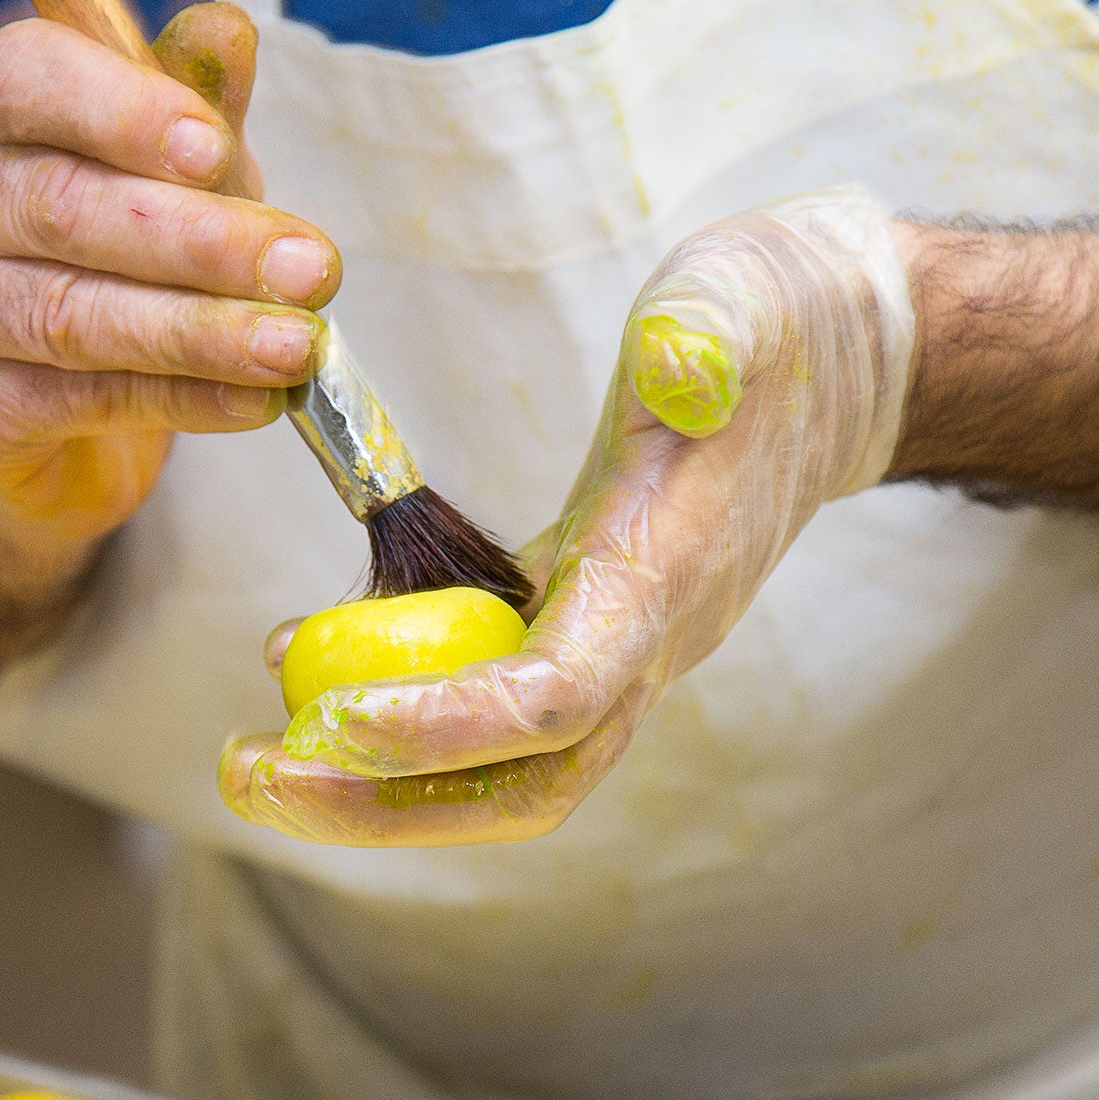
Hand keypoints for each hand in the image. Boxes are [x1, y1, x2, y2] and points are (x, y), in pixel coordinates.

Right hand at [0, 2, 341, 546]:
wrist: (28, 406)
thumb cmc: (107, 257)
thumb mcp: (164, 171)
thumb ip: (194, 108)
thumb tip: (227, 31)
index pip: (26, 79)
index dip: (123, 112)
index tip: (213, 148)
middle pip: (62, 207)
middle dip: (200, 241)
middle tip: (307, 269)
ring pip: (70, 315)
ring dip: (199, 332)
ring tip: (292, 345)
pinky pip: (76, 400)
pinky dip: (180, 399)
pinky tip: (251, 400)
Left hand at [218, 186, 914, 844]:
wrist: (846, 364)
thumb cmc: (782, 325)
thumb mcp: (743, 297)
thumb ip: (710, 333)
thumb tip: (679, 363)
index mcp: (668, 578)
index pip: (559, 699)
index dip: (445, 725)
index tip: (330, 715)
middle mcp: (646, 643)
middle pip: (519, 782)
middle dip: (382, 802)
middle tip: (252, 780)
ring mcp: (617, 645)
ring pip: (498, 769)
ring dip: (373, 785)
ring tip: (254, 760)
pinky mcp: (583, 623)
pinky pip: (486, 704)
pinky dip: (394, 711)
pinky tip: (301, 664)